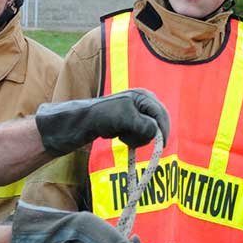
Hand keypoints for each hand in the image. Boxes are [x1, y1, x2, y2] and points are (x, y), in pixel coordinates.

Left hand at [35, 89, 169, 156]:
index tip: (160, 147)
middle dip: (145, 134)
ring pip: (147, 132)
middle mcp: (140, 102)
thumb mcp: (126, 118)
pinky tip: (117, 135)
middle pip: (156, 123)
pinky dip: (129, 138)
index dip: (163, 130)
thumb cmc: (100, 116)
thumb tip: (156, 133)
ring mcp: (133, 112)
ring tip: (120, 134)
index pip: (161, 114)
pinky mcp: (126, 122)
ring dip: (135, 137)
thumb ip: (145, 125)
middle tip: (129, 137)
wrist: (79, 123)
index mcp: (142, 95)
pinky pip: (137, 135)